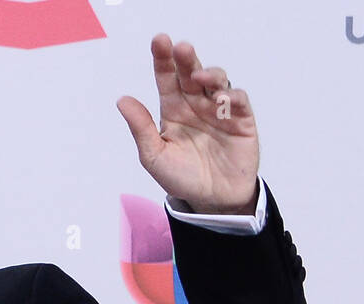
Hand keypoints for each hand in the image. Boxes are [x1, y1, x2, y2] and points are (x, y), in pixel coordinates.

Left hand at [117, 34, 259, 214]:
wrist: (211, 201)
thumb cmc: (181, 177)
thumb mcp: (154, 156)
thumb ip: (141, 129)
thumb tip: (122, 100)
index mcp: (173, 110)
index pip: (167, 79)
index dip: (163, 60)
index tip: (159, 42)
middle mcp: (196, 105)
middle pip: (191, 74)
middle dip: (186, 59)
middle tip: (180, 48)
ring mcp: (219, 110)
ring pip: (216, 81)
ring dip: (209, 74)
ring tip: (200, 76)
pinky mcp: (241, 120)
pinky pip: (238, 101)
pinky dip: (231, 96)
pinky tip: (222, 97)